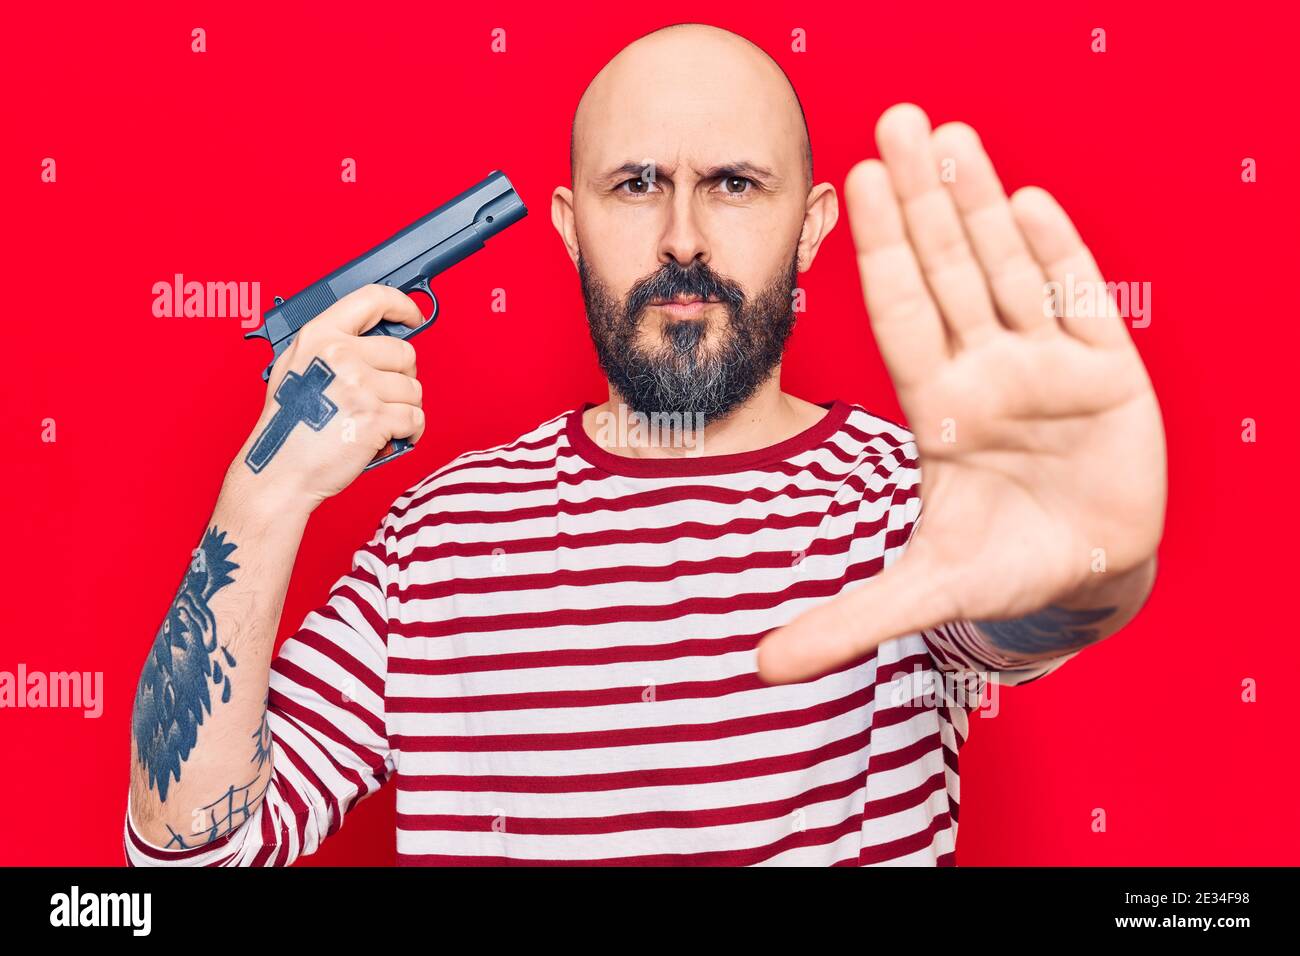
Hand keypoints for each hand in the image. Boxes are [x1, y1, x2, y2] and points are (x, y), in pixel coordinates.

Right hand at [229, 284, 426, 511]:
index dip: (401, 305)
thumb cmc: (289, 426)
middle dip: (402, 377)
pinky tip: (388, 438)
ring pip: (414, 389)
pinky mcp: (375, 417)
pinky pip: (416, 418)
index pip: (372, 299)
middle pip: (405, 352)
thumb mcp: (296, 367)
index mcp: (319, 335)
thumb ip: (332, 346)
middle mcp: (340, 355)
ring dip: (404, 409)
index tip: (413, 316)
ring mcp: (359, 385)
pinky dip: (409, 432)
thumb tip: (377, 338)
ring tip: (378, 422)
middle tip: (384, 396)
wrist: (280, 471)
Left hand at [757, 104, 1166, 682]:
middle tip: (896, 118)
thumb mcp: (924, 594)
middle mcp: (986, 370)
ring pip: (1009, 269)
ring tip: (953, 134)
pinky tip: (1026, 200)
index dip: (880, 250)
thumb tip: (756, 671)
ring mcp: (1046, 366)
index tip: (852, 181)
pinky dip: (1056, 254)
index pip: (902, 312)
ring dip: (982, 203)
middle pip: (949, 270)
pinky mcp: (1108, 376)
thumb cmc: (1002, 573)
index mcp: (938, 406)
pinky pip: (1078, 303)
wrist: (1084, 580)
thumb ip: (846, 620)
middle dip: (924, 200)